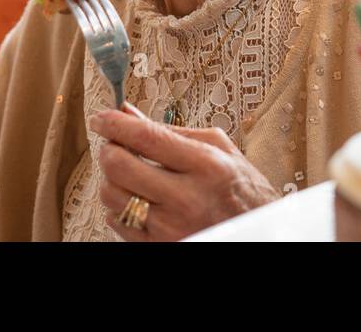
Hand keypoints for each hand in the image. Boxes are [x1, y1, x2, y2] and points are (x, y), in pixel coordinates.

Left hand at [89, 106, 279, 240]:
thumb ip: (171, 129)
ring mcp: (170, 227)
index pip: (144, 136)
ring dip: (113, 180)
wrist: (258, 233)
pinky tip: (140, 200)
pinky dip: (120, 206)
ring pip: (112, 194)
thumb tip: (129, 113)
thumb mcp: (218, 148)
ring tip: (132, 175)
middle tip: (115, 145)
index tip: (101, 118)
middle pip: (118, 165)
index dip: (114, 122)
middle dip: (109, 149)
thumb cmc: (242, 190)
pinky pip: (116, 221)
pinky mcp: (159, 246)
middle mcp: (186, 198)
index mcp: (205, 165)